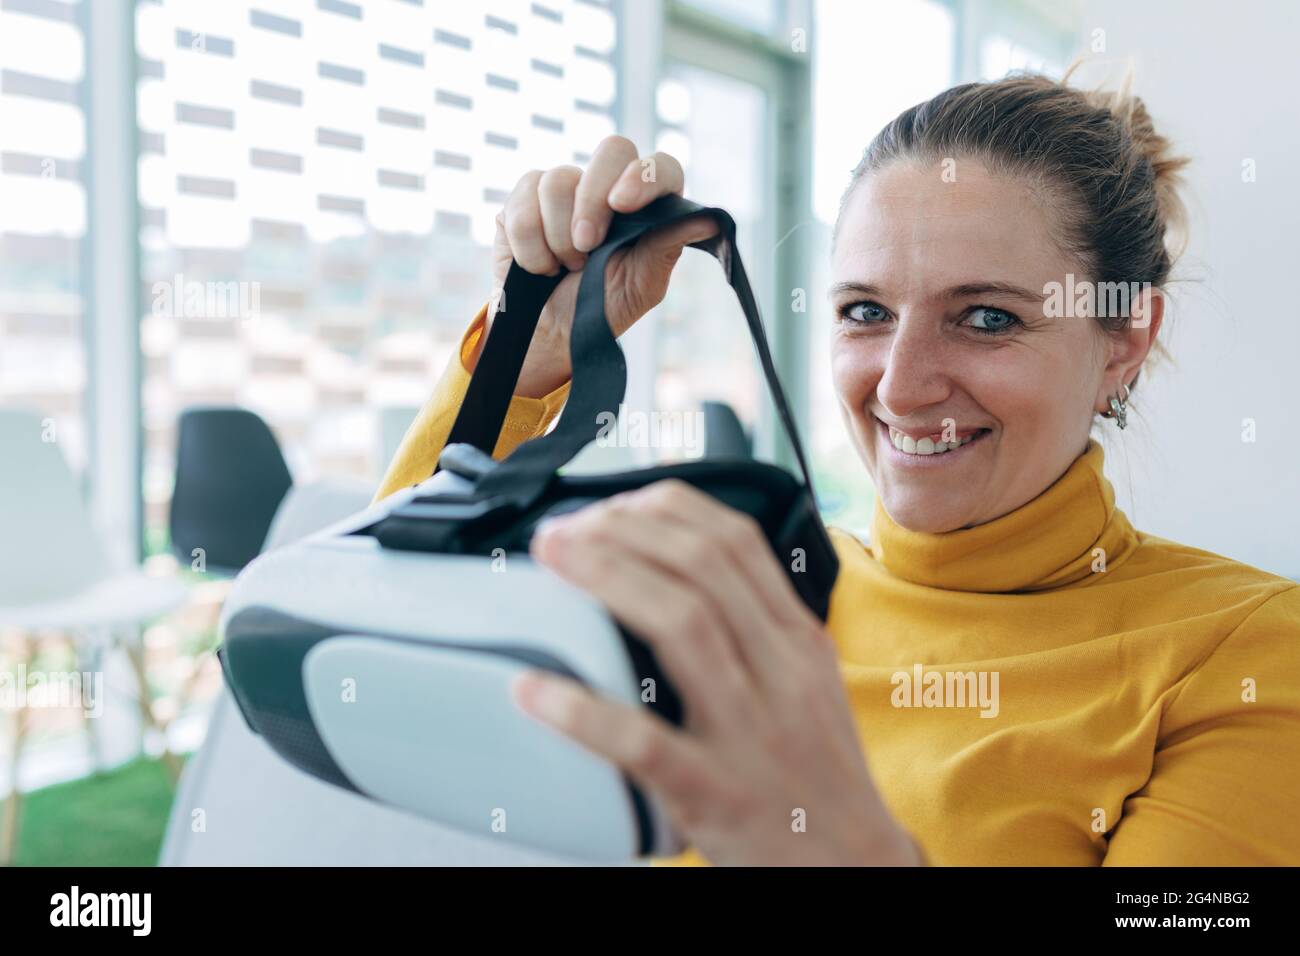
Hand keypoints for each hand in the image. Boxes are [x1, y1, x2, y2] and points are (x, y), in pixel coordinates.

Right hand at [480, 136, 719, 397]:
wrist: (549, 333)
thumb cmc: (601, 306)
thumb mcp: (641, 286)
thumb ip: (668, 247)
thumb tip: (709, 220)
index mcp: (647, 205)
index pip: (660, 167)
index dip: (644, 176)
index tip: (622, 205)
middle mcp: (608, 186)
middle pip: (612, 150)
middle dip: (593, 200)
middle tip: (586, 246)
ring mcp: (565, 187)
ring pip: (557, 180)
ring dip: (559, 238)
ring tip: (565, 267)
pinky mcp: (522, 199)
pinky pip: (522, 205)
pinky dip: (530, 247)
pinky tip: (539, 266)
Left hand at [512, 480, 922, 865]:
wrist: (853, 864)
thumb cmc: (816, 773)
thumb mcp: (804, 682)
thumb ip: (753, 627)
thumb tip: (670, 572)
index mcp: (798, 640)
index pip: (737, 542)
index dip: (665, 509)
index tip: (613, 505)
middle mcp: (781, 673)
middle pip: (704, 569)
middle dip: (623, 532)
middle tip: (561, 530)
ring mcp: (751, 733)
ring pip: (684, 627)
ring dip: (607, 580)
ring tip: (551, 561)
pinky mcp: (716, 794)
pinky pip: (646, 742)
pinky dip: (584, 711)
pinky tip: (533, 689)